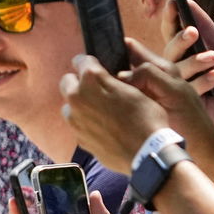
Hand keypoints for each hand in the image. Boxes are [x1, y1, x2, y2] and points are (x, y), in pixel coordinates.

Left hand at [59, 46, 172, 173]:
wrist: (145, 153)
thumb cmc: (145, 117)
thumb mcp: (132, 89)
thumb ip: (109, 79)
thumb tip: (99, 75)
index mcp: (91, 80)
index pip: (80, 61)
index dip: (89, 62)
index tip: (94, 66)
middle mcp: (76, 98)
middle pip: (67, 82)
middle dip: (79, 82)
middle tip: (96, 88)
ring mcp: (74, 121)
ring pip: (69, 105)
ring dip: (79, 103)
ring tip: (99, 109)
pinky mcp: (78, 138)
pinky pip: (77, 124)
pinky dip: (84, 121)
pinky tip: (102, 126)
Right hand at [167, 0, 213, 149]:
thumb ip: (207, 26)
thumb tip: (188, 2)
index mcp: (186, 54)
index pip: (171, 33)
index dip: (170, 19)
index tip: (173, 3)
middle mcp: (176, 68)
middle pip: (168, 49)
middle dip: (180, 39)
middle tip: (193, 33)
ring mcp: (174, 86)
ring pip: (173, 67)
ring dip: (195, 60)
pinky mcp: (175, 102)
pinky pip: (181, 86)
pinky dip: (202, 79)